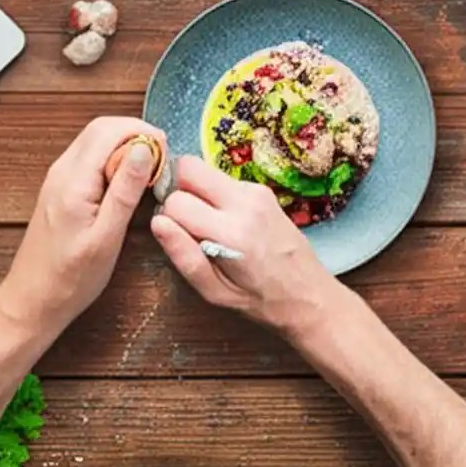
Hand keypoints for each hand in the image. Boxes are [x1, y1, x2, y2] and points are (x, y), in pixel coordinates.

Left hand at [1, 117, 164, 327]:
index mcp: (73, 181)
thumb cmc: (70, 279)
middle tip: (159, 166)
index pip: (109, 130)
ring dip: (125, 149)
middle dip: (136, 137)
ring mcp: (58, 178)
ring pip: (95, 142)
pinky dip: (112, 163)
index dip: (143, 133)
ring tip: (147, 178)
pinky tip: (126, 188)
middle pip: (101, 129)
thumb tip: (144, 149)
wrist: (33, 300)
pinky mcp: (61, 189)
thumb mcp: (107, 237)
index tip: (165, 157)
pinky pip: (89, 160)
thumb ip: (125, 190)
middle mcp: (61, 171)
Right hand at [151, 156, 339, 333]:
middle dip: (176, 188)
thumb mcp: (214, 292)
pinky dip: (215, 194)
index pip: (176, 202)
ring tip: (206, 223)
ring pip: (204, 169)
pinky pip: (223, 179)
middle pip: (188, 166)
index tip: (176, 233)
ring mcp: (256, 192)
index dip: (167, 217)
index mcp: (231, 234)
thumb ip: (184, 256)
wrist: (308, 294)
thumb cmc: (260, 300)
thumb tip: (158, 223)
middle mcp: (245, 204)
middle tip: (184, 218)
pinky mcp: (262, 189)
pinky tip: (226, 221)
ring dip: (196, 190)